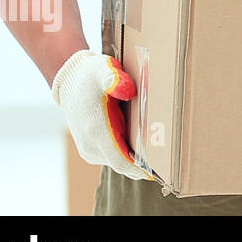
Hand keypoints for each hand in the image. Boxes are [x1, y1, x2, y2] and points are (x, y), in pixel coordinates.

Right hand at [52, 49, 152, 180]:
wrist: (70, 83)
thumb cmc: (90, 76)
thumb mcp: (102, 69)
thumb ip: (113, 78)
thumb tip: (128, 90)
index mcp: (95, 130)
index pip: (120, 161)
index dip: (140, 169)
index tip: (160, 172)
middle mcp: (91, 145)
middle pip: (123, 164)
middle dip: (144, 165)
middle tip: (170, 163)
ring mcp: (90, 149)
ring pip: (119, 161)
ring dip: (137, 160)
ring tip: (162, 153)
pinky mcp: (92, 149)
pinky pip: (115, 156)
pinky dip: (128, 153)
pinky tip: (145, 145)